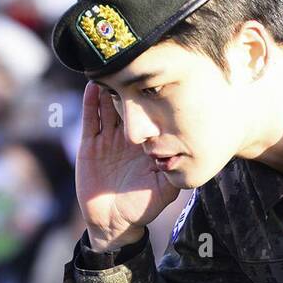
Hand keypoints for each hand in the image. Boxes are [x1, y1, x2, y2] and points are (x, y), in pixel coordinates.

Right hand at [75, 82, 180, 250]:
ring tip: (113, 66)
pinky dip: (91, 103)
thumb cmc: (141, 207)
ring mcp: (109, 139)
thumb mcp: (164, 190)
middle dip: (132, 86)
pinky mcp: (90, 144)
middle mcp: (129, 138)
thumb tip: (192, 156)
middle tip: (135, 61)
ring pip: (109, 107)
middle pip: (130, 106)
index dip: (155, 99)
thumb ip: (176, 173)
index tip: (161, 77)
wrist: (113, 222)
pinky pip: (91, 120)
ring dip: (110, 88)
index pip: (152, 116)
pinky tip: (93, 86)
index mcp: (147, 145)